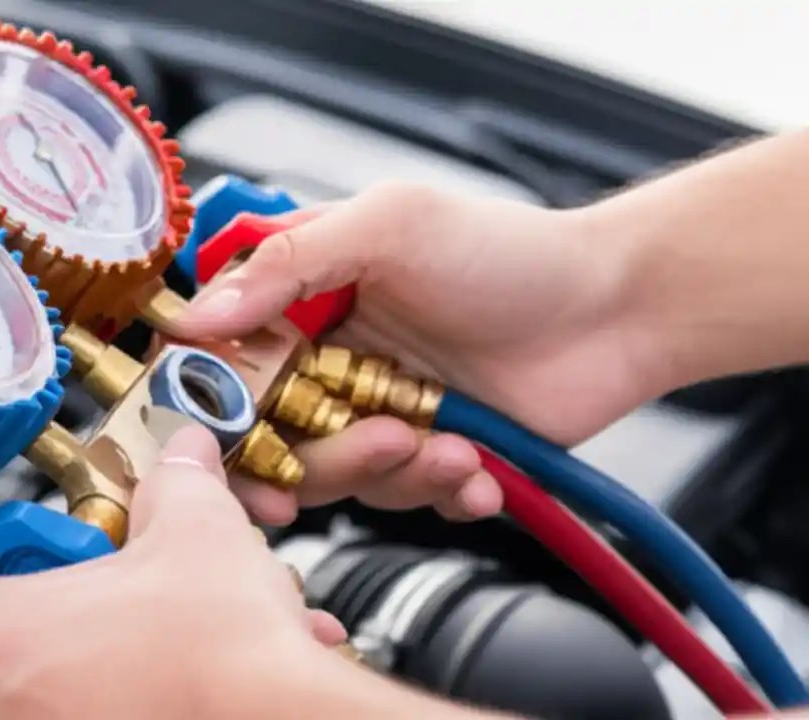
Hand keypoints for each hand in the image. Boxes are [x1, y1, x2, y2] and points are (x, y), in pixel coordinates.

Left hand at [0, 426, 481, 718]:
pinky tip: (190, 677)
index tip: (20, 546)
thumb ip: (173, 483)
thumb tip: (181, 459)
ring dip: (109, 654)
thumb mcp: (196, 531)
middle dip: (65, 605)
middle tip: (118, 586)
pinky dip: (134, 697)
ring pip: (57, 687)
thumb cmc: (228, 657)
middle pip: (1, 638)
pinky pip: (92, 719)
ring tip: (175, 632)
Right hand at [176, 186, 649, 524]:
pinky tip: (478, 467)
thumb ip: (289, 263)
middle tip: (382, 440)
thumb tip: (200, 314)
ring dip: (393, 472)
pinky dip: (439, 492)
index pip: (222, 355)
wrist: (616, 310)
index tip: (223, 430)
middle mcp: (329, 358)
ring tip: (452, 445)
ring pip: (334, 476)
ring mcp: (374, 410)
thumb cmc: (510, 252)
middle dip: (319, 455)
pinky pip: (402, 499)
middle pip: (269, 435)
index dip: (210, 399)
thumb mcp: (391, 226)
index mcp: (305, 297)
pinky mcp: (424, 454)